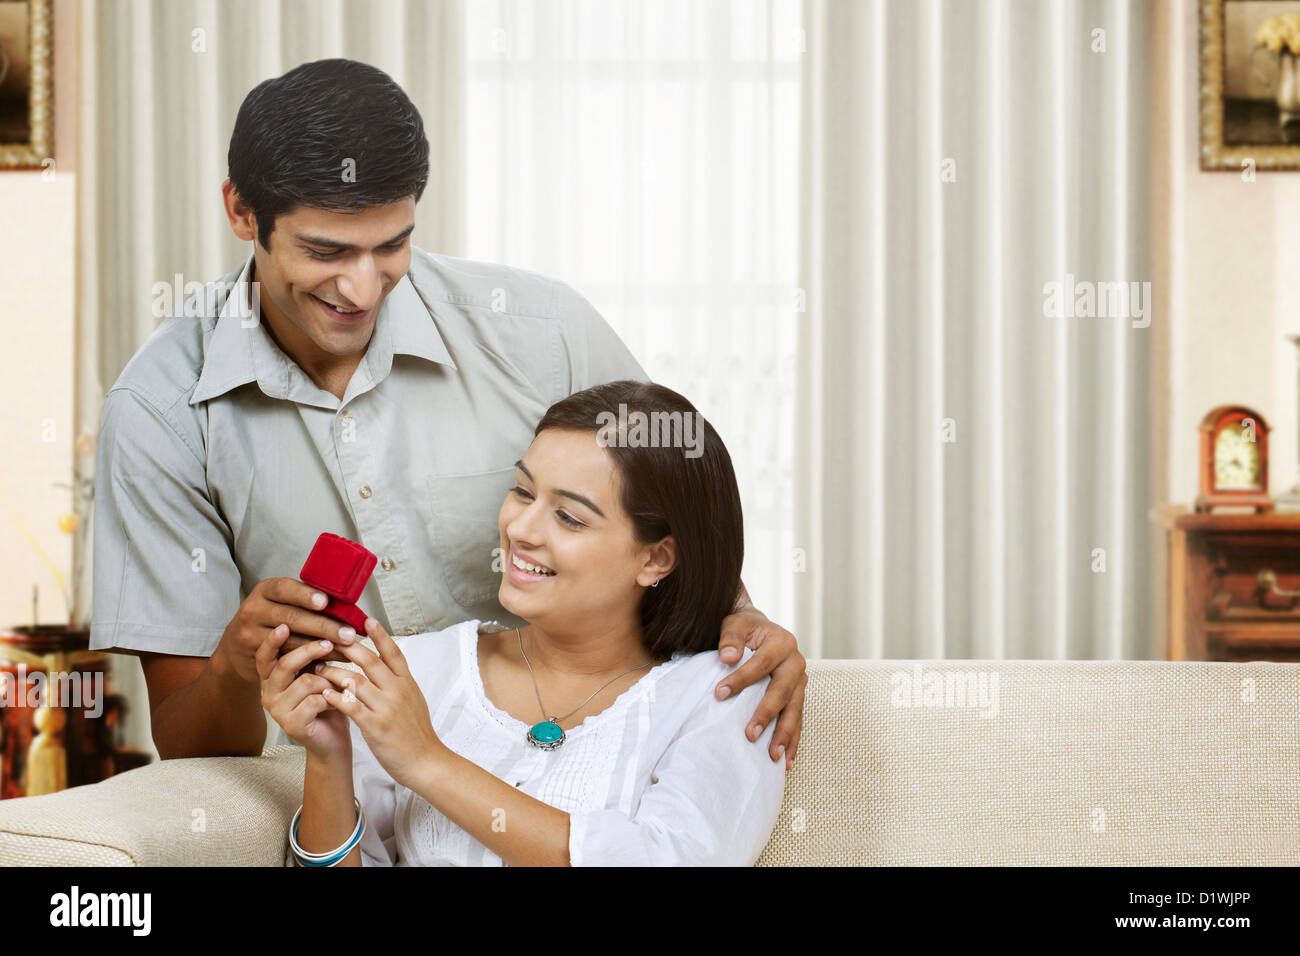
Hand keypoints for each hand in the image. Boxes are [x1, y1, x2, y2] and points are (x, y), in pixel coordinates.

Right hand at [213, 577, 357, 686]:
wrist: (237, 645)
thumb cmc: (272, 617)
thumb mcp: (280, 602)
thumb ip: (304, 600)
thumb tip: (345, 602)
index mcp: (265, 590)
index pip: (284, 588)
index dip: (305, 595)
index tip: (325, 602)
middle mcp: (254, 609)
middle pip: (291, 617)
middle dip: (323, 626)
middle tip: (348, 633)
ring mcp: (251, 634)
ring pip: (290, 641)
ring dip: (322, 646)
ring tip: (346, 648)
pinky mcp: (255, 657)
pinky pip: (287, 659)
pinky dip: (312, 660)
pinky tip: (331, 660)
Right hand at [256, 624, 350, 759]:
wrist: (332, 738)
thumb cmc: (327, 702)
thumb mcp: (318, 674)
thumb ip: (312, 658)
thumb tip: (324, 628)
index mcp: (272, 679)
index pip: (264, 657)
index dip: (272, 642)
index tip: (283, 625)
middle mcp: (269, 694)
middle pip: (285, 665)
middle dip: (310, 651)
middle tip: (330, 643)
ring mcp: (278, 711)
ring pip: (306, 682)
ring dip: (329, 681)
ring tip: (340, 686)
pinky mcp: (292, 725)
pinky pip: (315, 701)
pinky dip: (333, 698)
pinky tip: (339, 702)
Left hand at [317, 617, 441, 790]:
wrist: (425, 761)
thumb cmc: (417, 732)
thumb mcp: (414, 700)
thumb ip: (400, 682)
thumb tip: (388, 666)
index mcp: (407, 683)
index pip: (393, 652)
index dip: (380, 635)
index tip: (366, 620)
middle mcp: (397, 690)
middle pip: (369, 661)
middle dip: (347, 648)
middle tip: (328, 640)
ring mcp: (386, 707)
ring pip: (355, 681)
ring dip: (334, 673)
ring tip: (318, 668)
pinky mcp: (375, 726)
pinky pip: (351, 707)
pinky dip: (336, 698)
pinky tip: (323, 694)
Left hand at [714, 607, 806, 769]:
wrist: (760, 630)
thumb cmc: (744, 629)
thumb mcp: (735, 623)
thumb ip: (731, 637)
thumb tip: (727, 657)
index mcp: (782, 642)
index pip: (762, 664)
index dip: (741, 679)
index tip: (719, 693)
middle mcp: (796, 662)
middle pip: (783, 691)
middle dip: (766, 714)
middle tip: (749, 734)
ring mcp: (799, 682)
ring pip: (794, 710)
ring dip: (784, 734)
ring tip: (773, 756)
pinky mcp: (798, 696)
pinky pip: (797, 720)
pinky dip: (792, 740)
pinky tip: (785, 760)